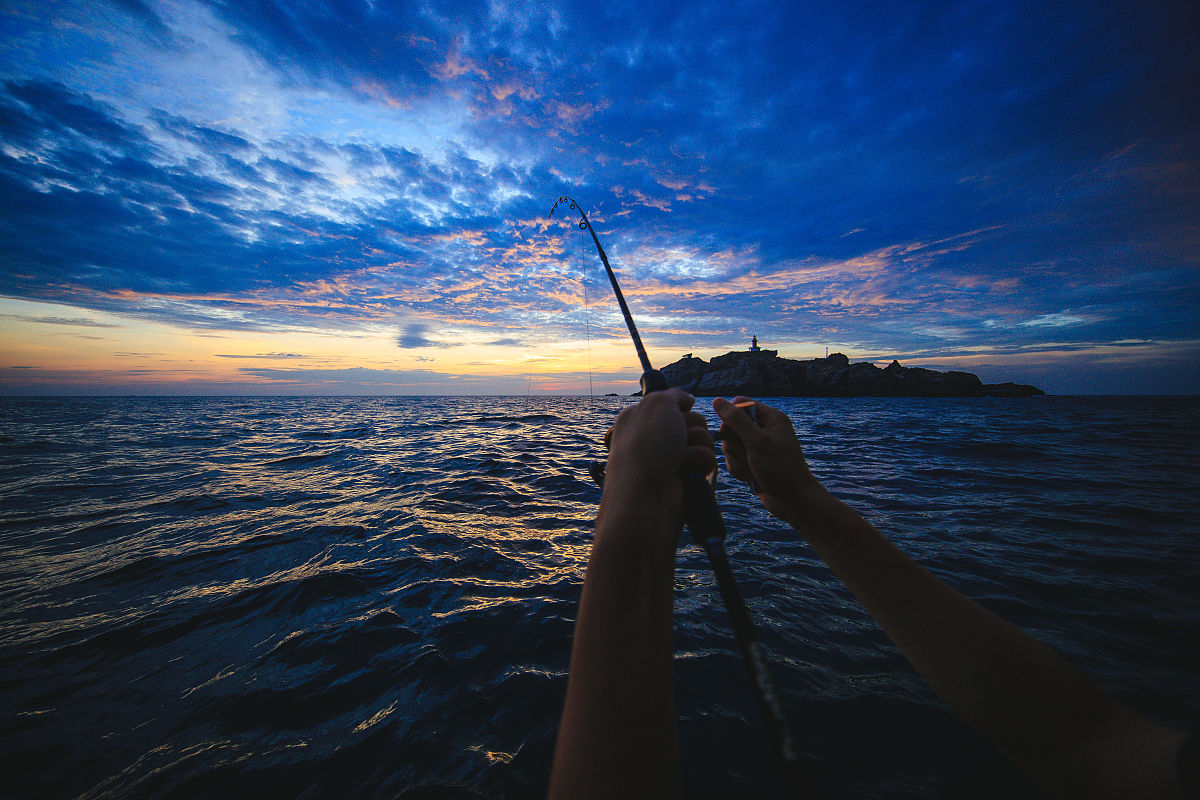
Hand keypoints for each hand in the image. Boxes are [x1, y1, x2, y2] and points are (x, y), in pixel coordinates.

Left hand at [602, 388, 715, 537]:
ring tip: (681, 457)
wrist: (646, 496)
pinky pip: (707, 459)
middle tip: (677, 438)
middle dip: (691, 425)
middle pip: (693, 419)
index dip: (679, 406)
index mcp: (642, 418)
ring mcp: (672, 457)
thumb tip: (688, 399)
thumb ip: (674, 394)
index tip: (678, 410)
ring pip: (704, 438)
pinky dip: (701, 461)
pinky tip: (689, 469)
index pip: (673, 403)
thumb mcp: (658, 405)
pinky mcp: (687, 476)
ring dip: (698, 443)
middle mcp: (656, 437)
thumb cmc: (646, 447)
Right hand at [713, 396, 823, 524]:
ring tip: (753, 469)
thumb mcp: (757, 441)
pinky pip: (734, 460)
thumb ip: (736, 420)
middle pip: (732, 427)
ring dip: (737, 460)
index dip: (731, 417)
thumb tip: (717, 401)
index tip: (731, 432)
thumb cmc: (780, 468)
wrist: (793, 501)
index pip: (741, 404)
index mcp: (771, 418)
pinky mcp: (753, 462)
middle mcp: (765, 430)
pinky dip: (739, 469)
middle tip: (749, 455)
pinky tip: (751, 477)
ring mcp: (759, 447)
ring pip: (730, 446)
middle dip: (735, 445)